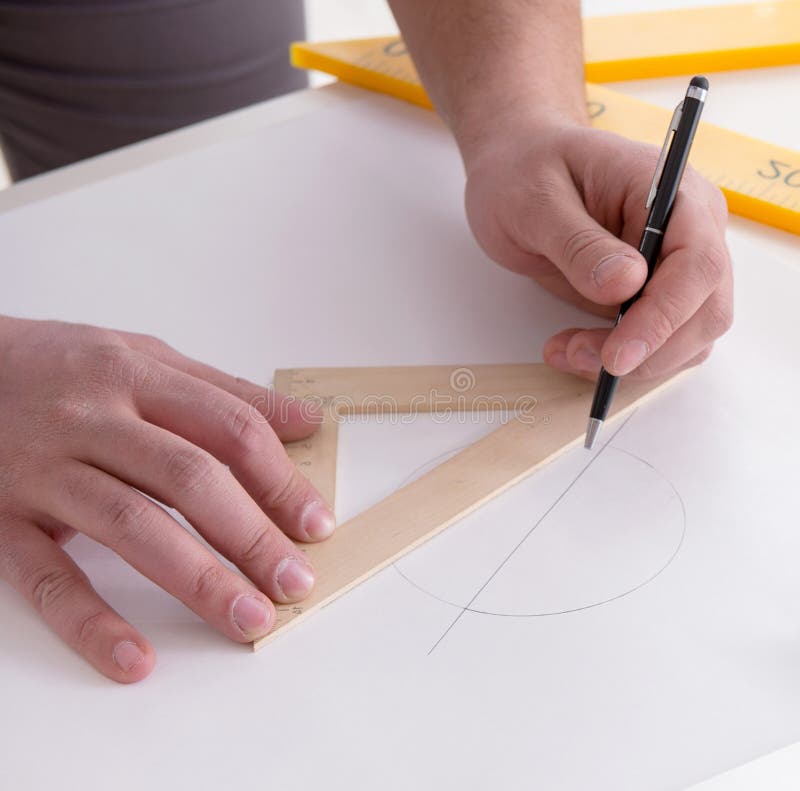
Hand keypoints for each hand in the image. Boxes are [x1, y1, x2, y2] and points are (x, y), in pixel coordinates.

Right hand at [0, 317, 334, 682]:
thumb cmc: (62, 366)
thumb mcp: (144, 356)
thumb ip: (224, 391)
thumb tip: (306, 420)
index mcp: (136, 375)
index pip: (227, 427)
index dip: (279, 478)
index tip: (314, 522)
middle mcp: (93, 419)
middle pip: (188, 478)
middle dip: (251, 535)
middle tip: (295, 580)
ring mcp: (44, 471)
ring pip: (131, 525)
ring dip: (198, 579)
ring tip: (249, 617)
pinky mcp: (2, 519)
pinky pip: (48, 578)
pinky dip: (92, 622)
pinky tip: (137, 659)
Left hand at [464, 121, 732, 378]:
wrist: (516, 172)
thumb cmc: (526, 172)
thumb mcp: (535, 201)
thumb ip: (579, 243)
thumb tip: (627, 284)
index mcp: (672, 192)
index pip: (697, 262)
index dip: (664, 316)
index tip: (618, 354)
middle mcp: (688, 232)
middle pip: (705, 311)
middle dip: (647, 351)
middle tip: (577, 356)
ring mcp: (674, 268)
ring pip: (686, 339)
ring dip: (633, 364)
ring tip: (565, 352)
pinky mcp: (651, 297)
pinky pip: (657, 344)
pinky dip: (620, 361)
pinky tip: (572, 350)